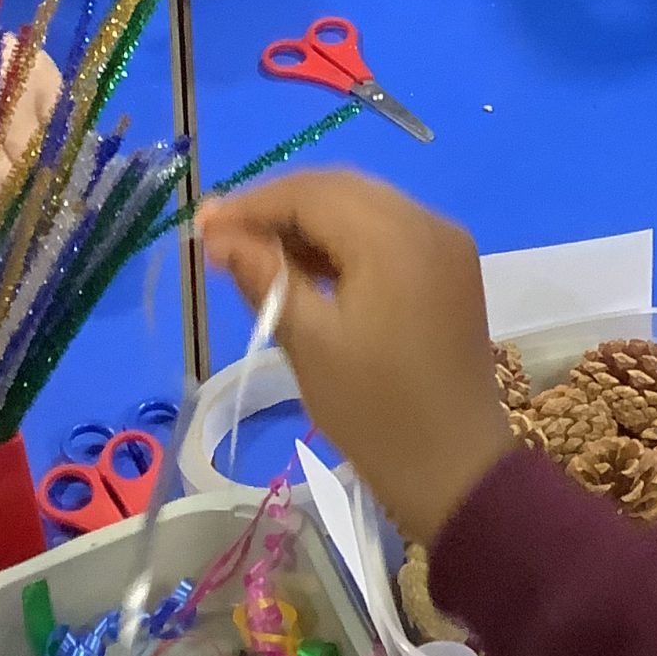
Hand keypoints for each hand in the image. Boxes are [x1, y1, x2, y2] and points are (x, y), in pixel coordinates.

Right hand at [198, 169, 513, 546]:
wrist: (455, 465)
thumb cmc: (374, 410)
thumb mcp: (308, 342)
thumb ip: (265, 277)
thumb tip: (220, 234)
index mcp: (396, 237)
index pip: (314, 193)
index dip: (254, 204)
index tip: (202, 226)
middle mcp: (429, 223)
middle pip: (342, 190)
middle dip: (279, 207)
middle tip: (221, 237)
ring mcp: (446, 243)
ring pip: (367, 207)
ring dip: (311, 222)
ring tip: (254, 254)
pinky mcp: (451, 267)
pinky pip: (390, 232)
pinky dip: (346, 240)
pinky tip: (306, 267)